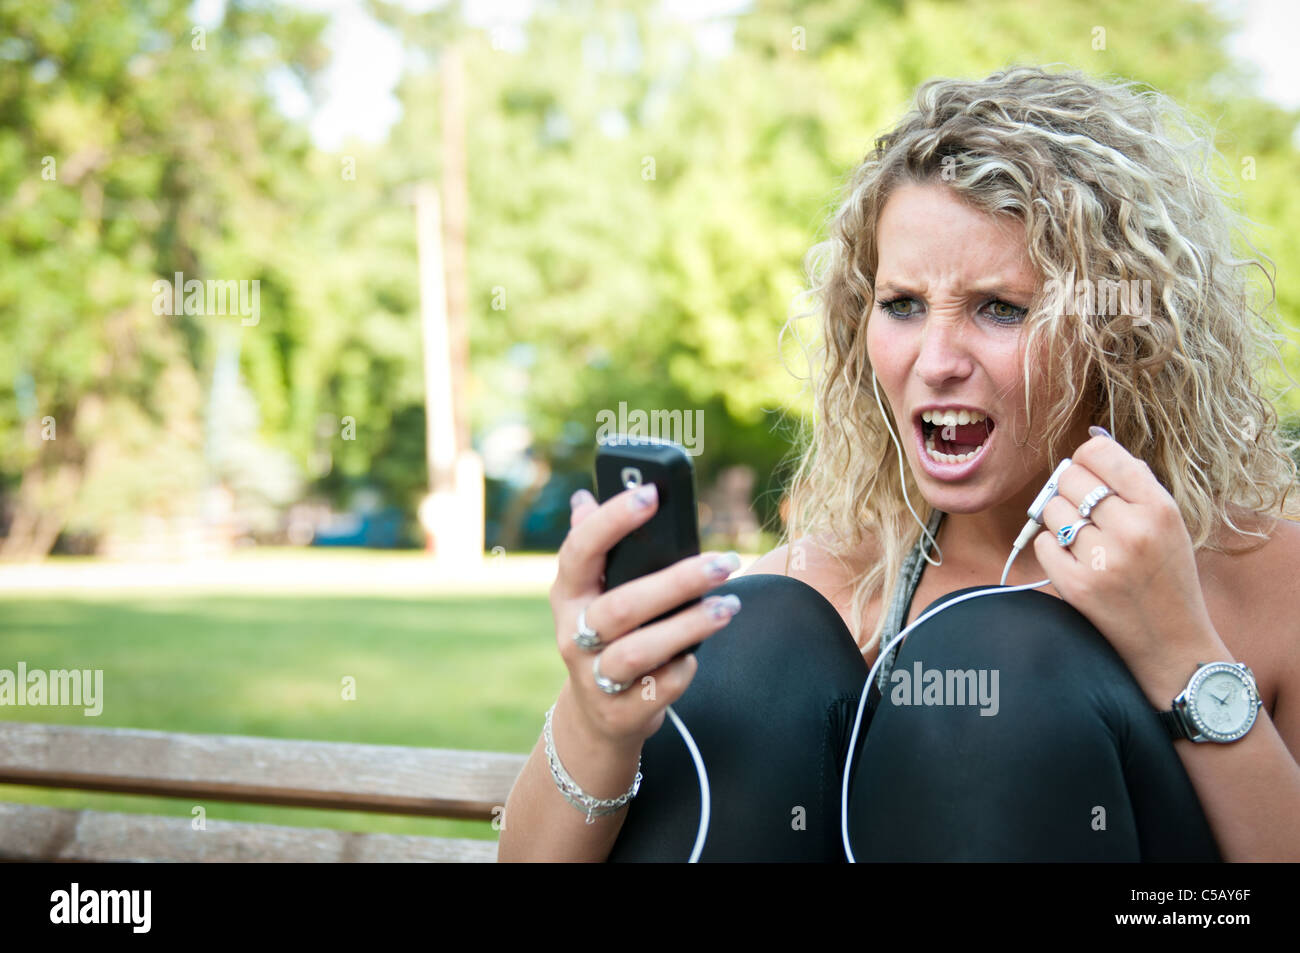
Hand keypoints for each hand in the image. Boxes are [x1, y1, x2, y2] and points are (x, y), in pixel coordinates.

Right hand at [548, 483, 742, 749]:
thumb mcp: (593, 593)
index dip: (611, 520)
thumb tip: (586, 496)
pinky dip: (681, 670)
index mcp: (568, 592)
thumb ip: (595, 547)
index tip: (653, 494)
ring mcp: (593, 677)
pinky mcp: (620, 712)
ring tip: (730, 607)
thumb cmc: (608, 635)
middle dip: (676, 582)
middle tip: (725, 561)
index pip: (580, 549)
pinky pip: (658, 689)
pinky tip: (698, 656)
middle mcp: (573, 633)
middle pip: (621, 606)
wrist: (598, 715)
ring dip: (689, 627)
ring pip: (639, 651)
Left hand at [1033, 429, 1227, 707]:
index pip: (1102, 455)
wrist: (1174, 646)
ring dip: (1057, 519)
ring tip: (1081, 538)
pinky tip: (1073, 561)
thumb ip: (1134, 485)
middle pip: (1070, 478)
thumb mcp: (1169, 525)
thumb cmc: (1168, 579)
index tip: (1084, 470)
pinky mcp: (1077, 586)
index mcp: (1159, 508)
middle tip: (1081, 509)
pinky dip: (1051, 549)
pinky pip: (1042, 544)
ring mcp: (1103, 559)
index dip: (1085, 458)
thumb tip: (1092, 442)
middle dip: (1068, 489)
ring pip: (1051, 509)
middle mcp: (1132, 530)